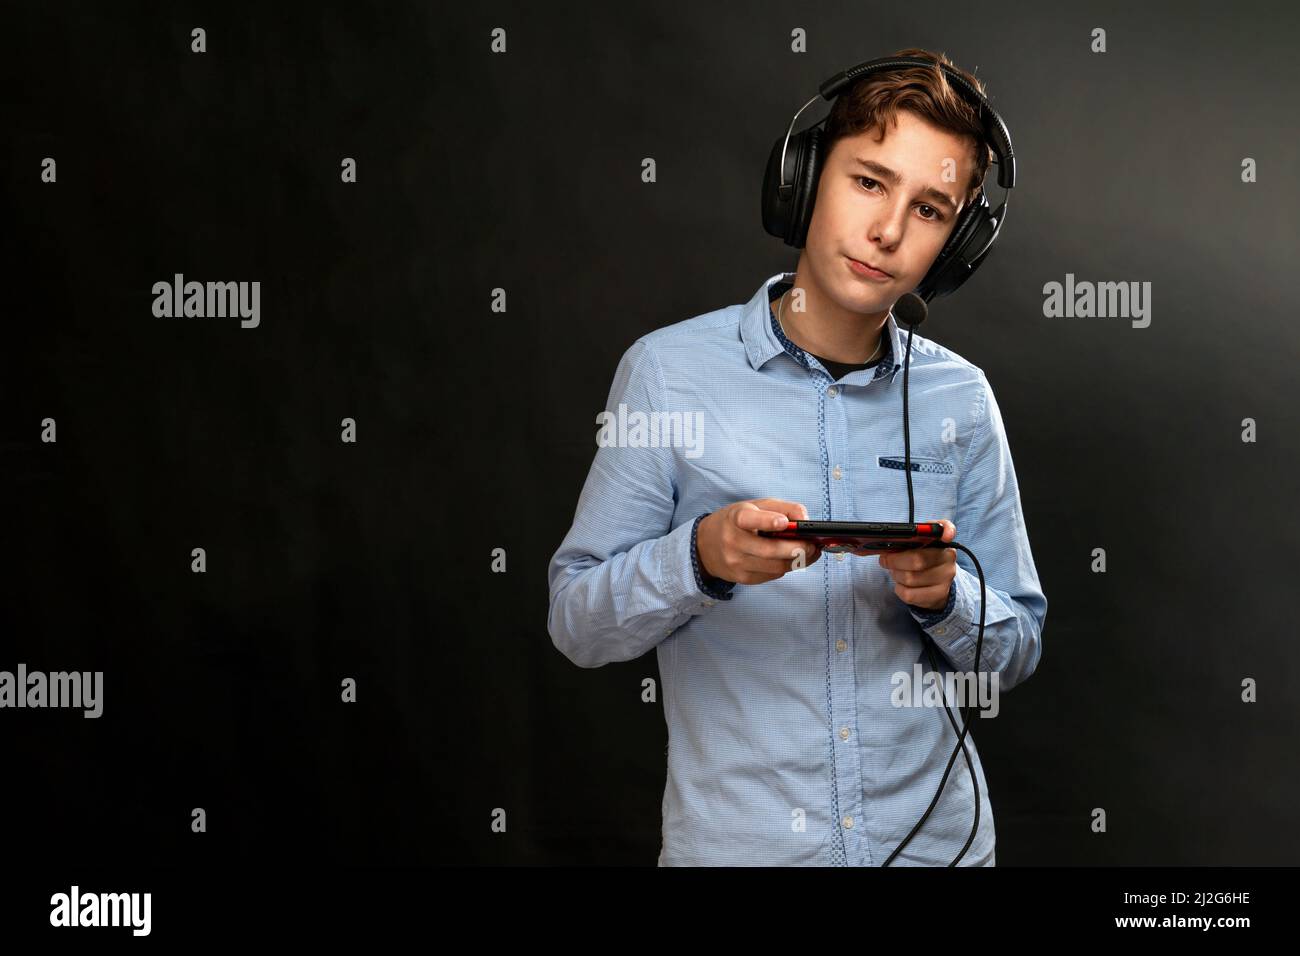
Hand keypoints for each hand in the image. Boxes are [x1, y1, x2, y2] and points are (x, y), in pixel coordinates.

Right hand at [696, 499, 822, 585]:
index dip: (767, 521)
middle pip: (769, 550)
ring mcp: (736, 563)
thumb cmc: (736, 522)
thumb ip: (782, 508)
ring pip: (775, 567)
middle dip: (797, 549)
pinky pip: (772, 575)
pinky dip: (787, 567)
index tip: (784, 523)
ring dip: (797, 561)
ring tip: (810, 552)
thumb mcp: (755, 506)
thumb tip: (806, 520)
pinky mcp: (742, 578)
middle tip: (812, 545)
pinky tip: (793, 559)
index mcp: (735, 518)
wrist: (706, 545)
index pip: (748, 519)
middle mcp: (732, 541)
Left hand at [875, 519, 956, 609]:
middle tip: (885, 560)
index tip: (944, 536)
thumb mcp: (922, 543)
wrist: (938, 583)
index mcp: (942, 541)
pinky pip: (910, 594)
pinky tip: (901, 584)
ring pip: (910, 578)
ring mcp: (946, 579)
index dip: (947, 531)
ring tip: (895, 571)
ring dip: (896, 575)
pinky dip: (899, 589)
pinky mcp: (939, 595)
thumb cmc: (924, 558)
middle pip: (917, 560)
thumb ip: (913, 535)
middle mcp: (948, 559)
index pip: (947, 531)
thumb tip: (890, 539)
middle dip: (894, 560)